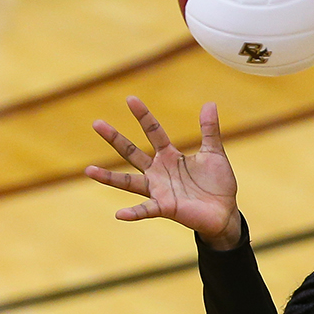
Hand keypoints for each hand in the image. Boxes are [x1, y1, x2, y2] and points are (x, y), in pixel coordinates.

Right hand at [84, 98, 240, 248]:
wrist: (225, 212)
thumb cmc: (217, 184)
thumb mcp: (214, 153)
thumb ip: (209, 130)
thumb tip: (210, 103)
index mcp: (170, 156)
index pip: (153, 132)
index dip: (143, 116)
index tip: (130, 99)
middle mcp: (159, 172)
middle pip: (132, 152)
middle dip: (115, 139)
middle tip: (96, 123)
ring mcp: (159, 190)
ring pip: (128, 182)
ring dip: (109, 177)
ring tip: (88, 170)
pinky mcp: (165, 208)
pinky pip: (146, 210)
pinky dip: (133, 213)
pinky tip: (119, 214)